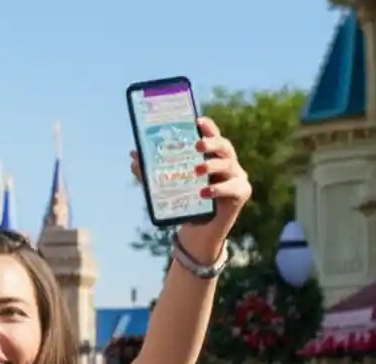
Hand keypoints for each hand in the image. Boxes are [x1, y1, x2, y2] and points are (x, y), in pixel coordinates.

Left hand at [130, 116, 251, 261]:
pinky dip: (218, 189)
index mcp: (210, 155)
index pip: (212, 134)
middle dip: (211, 142)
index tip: (196, 120)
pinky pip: (232, 188)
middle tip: (197, 145)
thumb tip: (133, 156)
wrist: (199, 231)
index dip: (207, 126)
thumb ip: (150, 173)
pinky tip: (204, 192)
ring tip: (197, 170)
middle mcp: (227, 162)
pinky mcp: (241, 192)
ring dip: (212, 165)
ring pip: (228, 164)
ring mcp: (237, 176)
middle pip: (224, 146)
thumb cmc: (186, 203)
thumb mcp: (165, 187)